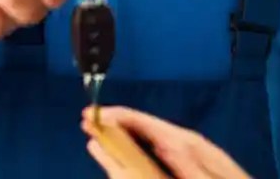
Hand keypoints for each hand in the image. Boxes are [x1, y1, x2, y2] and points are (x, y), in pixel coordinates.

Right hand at [82, 106, 249, 178]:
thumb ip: (190, 164)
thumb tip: (166, 143)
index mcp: (189, 144)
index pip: (147, 124)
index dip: (120, 117)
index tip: (96, 114)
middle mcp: (187, 143)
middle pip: (145, 127)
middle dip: (117, 122)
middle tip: (89, 121)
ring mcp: (189, 152)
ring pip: (150, 137)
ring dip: (125, 133)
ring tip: (101, 130)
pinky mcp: (190, 162)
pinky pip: (157, 149)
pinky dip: (139, 145)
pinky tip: (131, 148)